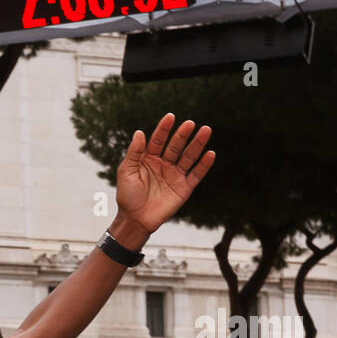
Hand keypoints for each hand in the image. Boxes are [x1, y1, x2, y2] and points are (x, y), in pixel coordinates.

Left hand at [115, 114, 214, 238]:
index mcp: (149, 158)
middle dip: (182, 135)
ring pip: (188, 156)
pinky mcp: (184, 188)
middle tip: (190, 124)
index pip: (158, 140)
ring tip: (205, 130)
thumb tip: (139, 132)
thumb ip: (134, 153)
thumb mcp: (126, 172)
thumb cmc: (127, 196)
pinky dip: (204, 165)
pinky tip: (210, 154)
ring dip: (197, 144)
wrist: (135, 220)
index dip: (164, 129)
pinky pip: (196, 174)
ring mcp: (175, 175)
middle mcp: (164, 164)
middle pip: (175, 146)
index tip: (170, 117)